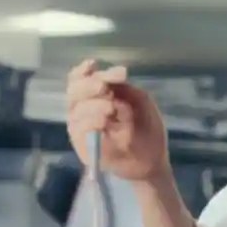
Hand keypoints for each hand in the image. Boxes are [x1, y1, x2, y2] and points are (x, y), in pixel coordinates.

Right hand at [66, 59, 169, 182]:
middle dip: (88, 85)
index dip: (84, 70)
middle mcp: (83, 109)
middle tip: (104, 87)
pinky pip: (80, 130)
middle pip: (73, 90)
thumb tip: (106, 83)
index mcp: (95, 96)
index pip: (79, 78)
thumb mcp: (139, 102)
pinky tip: (104, 120)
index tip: (94, 65)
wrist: (152, 160)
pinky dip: (92, 122)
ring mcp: (81, 128)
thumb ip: (123, 89)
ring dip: (93, 104)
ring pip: (76, 109)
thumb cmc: (146, 130)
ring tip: (111, 107)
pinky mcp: (83, 146)